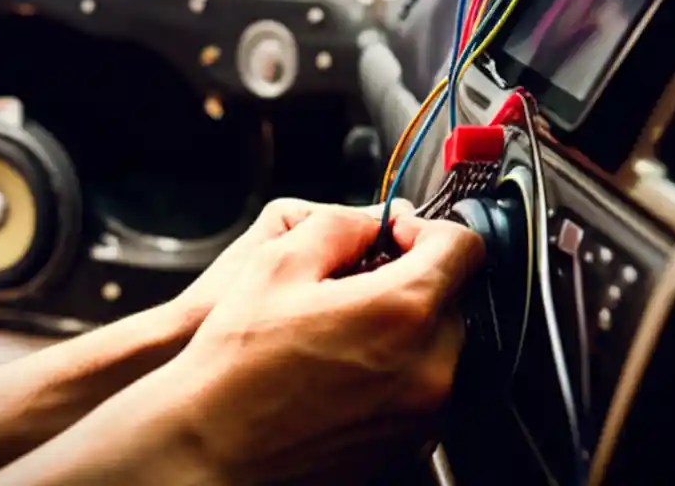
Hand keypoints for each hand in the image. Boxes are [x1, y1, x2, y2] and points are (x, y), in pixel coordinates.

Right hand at [167, 211, 483, 483]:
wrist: (210, 452)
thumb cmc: (234, 366)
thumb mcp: (277, 262)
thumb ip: (343, 225)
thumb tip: (378, 223)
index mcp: (403, 312)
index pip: (464, 248)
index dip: (428, 229)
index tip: (396, 236)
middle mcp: (429, 367)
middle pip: (453, 299)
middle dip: (413, 281)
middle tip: (357, 284)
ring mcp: (422, 414)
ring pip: (439, 347)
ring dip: (406, 328)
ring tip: (343, 331)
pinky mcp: (408, 444)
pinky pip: (422, 389)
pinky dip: (396, 370)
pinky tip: (342, 370)